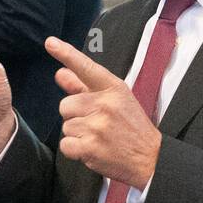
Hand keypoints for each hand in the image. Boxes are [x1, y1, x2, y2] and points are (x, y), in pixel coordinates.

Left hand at [47, 36, 160, 189]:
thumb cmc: (132, 127)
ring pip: (65, 126)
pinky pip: (65, 144)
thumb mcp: (117, 100)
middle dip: (74, 115)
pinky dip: (75, 150)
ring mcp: (97, 126)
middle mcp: (105, 104)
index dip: (67, 54)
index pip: (86, 67)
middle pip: (65, 104)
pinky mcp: (90, 147)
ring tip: (98, 138)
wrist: (151, 158)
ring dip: (77, 134)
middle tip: (96, 124)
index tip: (50, 43)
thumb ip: (85, 87)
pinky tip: (92, 149)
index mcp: (114, 89)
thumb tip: (60, 73)